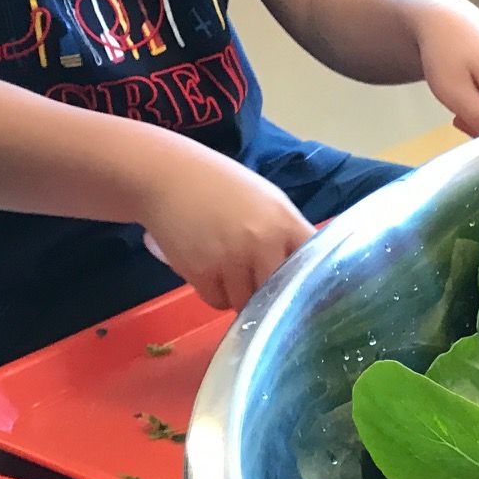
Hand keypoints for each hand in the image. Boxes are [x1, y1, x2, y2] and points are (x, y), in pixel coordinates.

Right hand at [136, 145, 312, 310]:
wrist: (165, 176)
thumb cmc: (222, 187)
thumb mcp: (268, 201)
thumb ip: (290, 234)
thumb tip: (311, 272)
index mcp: (285, 223)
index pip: (313, 269)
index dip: (310, 285)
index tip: (307, 294)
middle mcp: (262, 243)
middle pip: (279, 295)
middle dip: (272, 295)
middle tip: (262, 285)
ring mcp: (231, 259)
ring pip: (247, 302)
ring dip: (241, 295)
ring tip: (230, 271)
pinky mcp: (201, 272)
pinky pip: (218, 302)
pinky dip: (216, 294)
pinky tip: (211, 273)